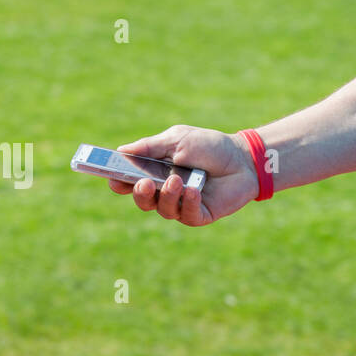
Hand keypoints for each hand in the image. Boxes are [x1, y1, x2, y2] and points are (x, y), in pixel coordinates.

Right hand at [112, 125, 257, 226]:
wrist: (243, 158)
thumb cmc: (209, 146)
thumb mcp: (178, 139)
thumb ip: (151, 147)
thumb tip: (121, 150)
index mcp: (155, 171)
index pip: (129, 181)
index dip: (118, 182)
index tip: (112, 177)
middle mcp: (166, 191)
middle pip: (143, 201)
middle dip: (140, 193)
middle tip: (143, 183)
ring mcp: (183, 205)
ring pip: (164, 210)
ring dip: (167, 195)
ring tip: (176, 180)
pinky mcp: (200, 215)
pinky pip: (187, 215)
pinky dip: (188, 203)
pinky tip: (193, 190)